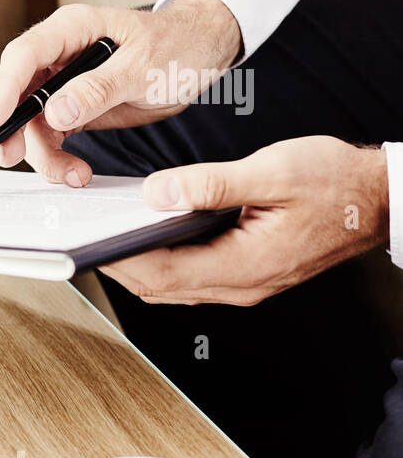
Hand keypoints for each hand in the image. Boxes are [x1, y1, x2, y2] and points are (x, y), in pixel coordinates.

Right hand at [0, 0, 241, 185]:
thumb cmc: (177, 44)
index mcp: (73, 29)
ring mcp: (66, 83)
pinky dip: (57, 156)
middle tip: (14, 157)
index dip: (5, 88)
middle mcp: (62, 55)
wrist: (202, 54)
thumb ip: (99, 88)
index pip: (25, 55)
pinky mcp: (76, 107)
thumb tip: (56, 110)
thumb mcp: (143, 66)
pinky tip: (73, 170)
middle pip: (21, 93)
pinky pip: (52, 134)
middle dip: (16, 129)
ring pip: (34, 122)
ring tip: (71, 174)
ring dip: (44, 152)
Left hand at [100, 137, 388, 305]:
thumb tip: (157, 194)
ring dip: (136, 262)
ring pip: (171, 285)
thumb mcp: (273, 171)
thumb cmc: (337, 183)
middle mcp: (240, 284)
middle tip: (83, 234)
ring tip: (105, 230)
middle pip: (158, 286)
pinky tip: (148, 231)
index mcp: (245, 265)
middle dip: (117, 262)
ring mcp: (243, 283)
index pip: (161, 273)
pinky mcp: (245, 272)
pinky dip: (162, 256)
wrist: (381, 198)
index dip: (117, 258)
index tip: (88, 239)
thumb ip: (211, 185)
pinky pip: (190, 274)